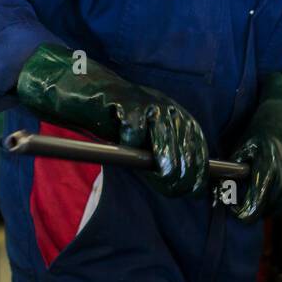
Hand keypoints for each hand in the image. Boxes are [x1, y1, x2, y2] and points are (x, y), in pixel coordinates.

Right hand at [16, 43, 208, 196]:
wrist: (83, 94)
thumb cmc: (112, 123)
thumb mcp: (139, 144)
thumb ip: (155, 160)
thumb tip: (176, 185)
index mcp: (175, 117)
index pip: (195, 142)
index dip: (198, 165)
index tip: (196, 187)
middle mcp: (166, 106)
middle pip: (182, 138)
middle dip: (183, 165)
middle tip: (178, 185)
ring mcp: (147, 101)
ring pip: (164, 130)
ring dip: (166, 153)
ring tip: (166, 173)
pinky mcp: (125, 99)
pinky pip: (133, 121)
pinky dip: (132, 136)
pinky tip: (128, 147)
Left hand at [231, 74, 281, 220]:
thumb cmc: (264, 129)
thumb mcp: (244, 146)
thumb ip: (235, 172)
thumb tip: (224, 195)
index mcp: (272, 157)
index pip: (259, 200)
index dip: (245, 211)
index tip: (237, 209)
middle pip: (275, 202)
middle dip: (260, 207)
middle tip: (250, 204)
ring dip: (276, 204)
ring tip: (266, 195)